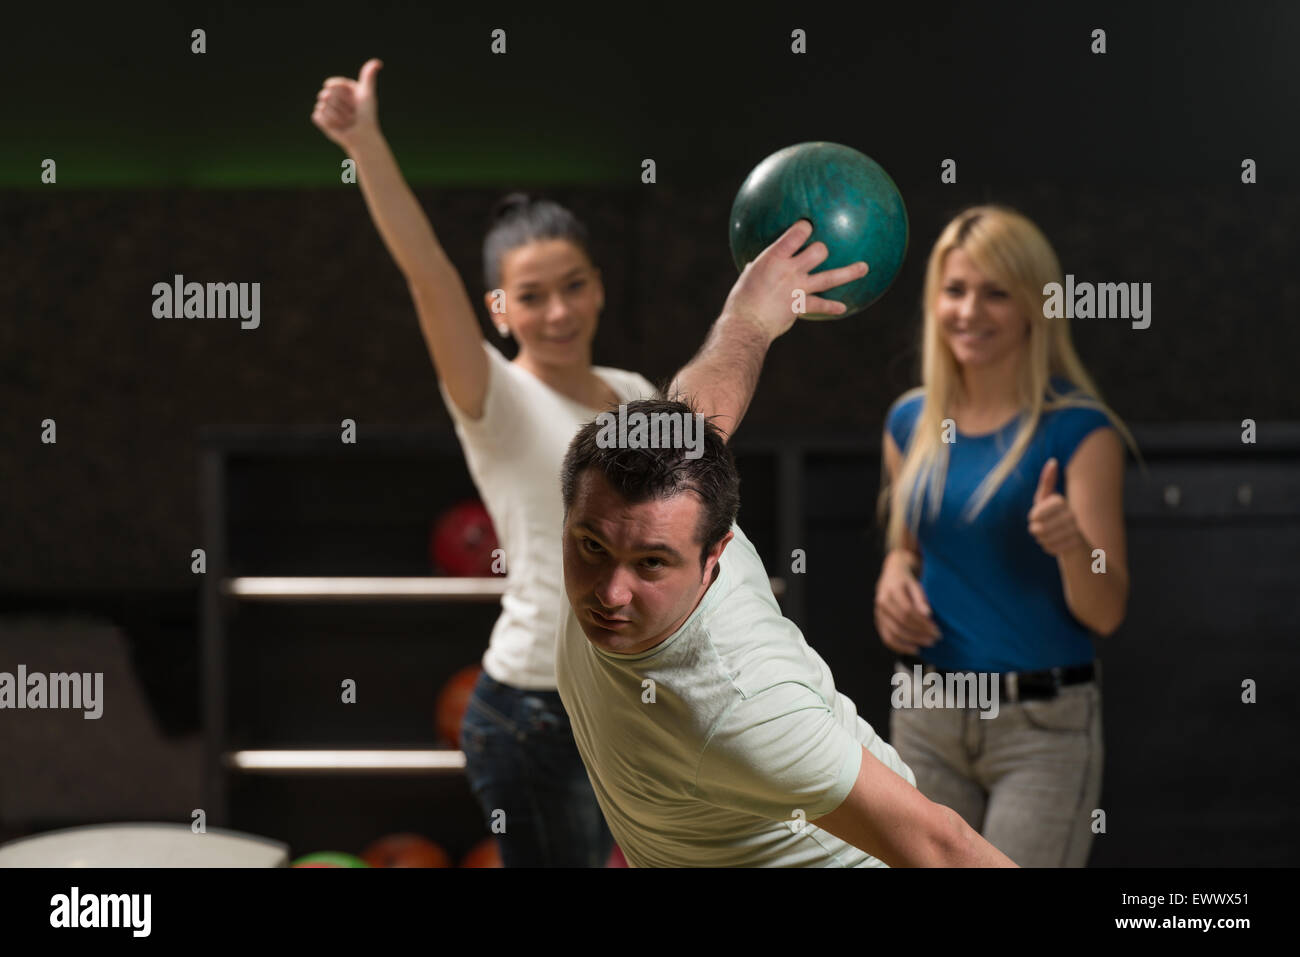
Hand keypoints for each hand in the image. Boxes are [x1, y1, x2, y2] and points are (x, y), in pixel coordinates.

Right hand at [311, 58, 382, 149]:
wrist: (363, 136)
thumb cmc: (367, 115)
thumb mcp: (367, 94)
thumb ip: (368, 77)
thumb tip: (378, 62)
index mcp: (343, 88)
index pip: (334, 84)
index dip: (343, 95)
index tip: (354, 102)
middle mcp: (333, 96)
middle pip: (327, 95)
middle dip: (341, 106)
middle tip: (351, 114)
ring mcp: (325, 107)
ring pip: (323, 106)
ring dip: (337, 116)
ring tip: (346, 121)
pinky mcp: (320, 118)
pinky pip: (318, 116)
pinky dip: (330, 122)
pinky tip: (338, 127)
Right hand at [719, 220, 867, 343]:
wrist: (746, 324)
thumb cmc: (741, 301)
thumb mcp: (746, 278)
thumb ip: (757, 269)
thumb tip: (756, 266)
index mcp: (773, 258)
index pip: (795, 234)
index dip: (805, 227)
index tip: (808, 225)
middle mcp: (790, 270)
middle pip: (818, 251)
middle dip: (822, 249)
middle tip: (823, 251)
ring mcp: (799, 288)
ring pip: (830, 277)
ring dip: (849, 272)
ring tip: (864, 267)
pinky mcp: (801, 305)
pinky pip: (821, 305)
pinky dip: (832, 307)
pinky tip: (842, 308)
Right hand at [874, 553, 940, 655]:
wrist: (891, 575)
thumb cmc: (907, 581)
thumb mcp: (916, 584)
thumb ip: (921, 599)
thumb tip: (927, 615)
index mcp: (892, 591)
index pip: (908, 612)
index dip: (922, 624)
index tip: (937, 631)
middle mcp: (882, 602)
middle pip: (901, 623)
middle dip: (919, 634)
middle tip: (935, 639)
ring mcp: (878, 613)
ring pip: (893, 632)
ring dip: (911, 641)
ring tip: (927, 644)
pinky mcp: (878, 621)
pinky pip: (887, 638)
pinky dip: (900, 646)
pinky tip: (914, 649)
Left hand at [1028, 458, 1087, 556]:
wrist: (1075, 536)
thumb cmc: (1054, 513)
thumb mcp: (1047, 498)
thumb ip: (1047, 481)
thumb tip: (1053, 461)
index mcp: (1061, 503)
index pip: (1037, 512)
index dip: (1033, 516)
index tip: (1033, 517)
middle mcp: (1071, 515)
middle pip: (1040, 528)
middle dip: (1036, 530)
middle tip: (1038, 529)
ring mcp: (1075, 531)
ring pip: (1046, 539)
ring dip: (1042, 539)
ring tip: (1045, 536)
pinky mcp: (1077, 545)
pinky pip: (1054, 549)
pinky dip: (1049, 548)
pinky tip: (1053, 544)